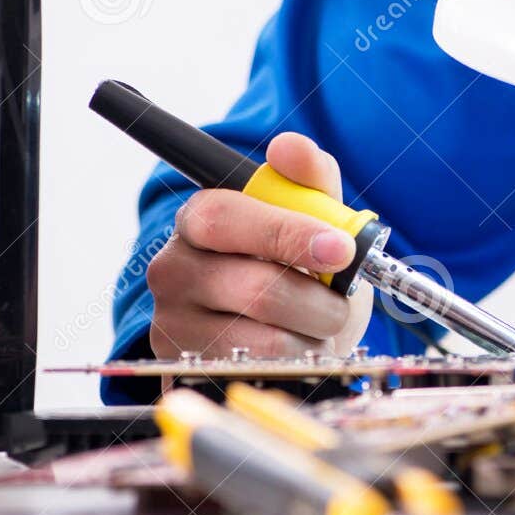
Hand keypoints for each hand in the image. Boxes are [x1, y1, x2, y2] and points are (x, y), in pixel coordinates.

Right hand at [145, 133, 373, 359]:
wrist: (288, 340)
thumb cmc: (299, 272)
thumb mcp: (313, 224)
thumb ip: (310, 181)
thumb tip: (290, 146)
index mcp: (200, 218)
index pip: (227, 217)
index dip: (288, 232)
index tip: (341, 249)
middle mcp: (173, 269)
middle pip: (254, 285)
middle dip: (317, 297)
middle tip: (341, 300)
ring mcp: (174, 323)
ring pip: (265, 334)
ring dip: (314, 331)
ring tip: (318, 323)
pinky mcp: (190, 368)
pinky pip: (262, 368)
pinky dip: (299, 359)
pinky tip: (299, 348)